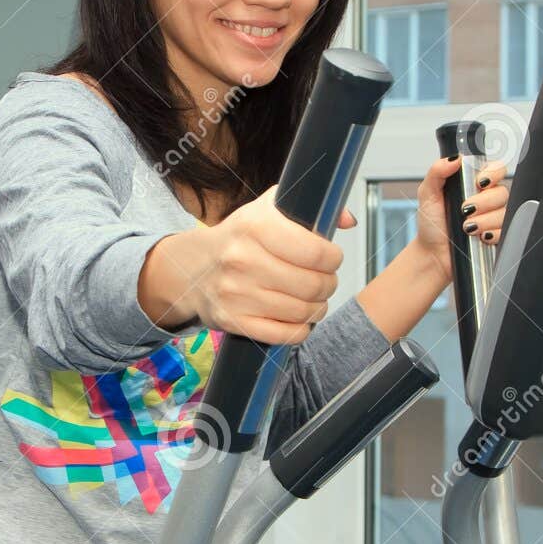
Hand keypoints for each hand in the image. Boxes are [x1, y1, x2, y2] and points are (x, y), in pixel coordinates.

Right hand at [187, 186, 346, 345]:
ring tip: (313, 298)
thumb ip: (310, 208)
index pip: (316, 251)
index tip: (330, 258)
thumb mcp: (269, 209)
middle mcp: (243, 260)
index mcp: (255, 226)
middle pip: (313, 285)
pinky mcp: (234, 321)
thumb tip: (348, 220)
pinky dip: (300, 329)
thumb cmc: (241, 237)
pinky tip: (297, 317)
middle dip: (328, 284)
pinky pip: (285, 335)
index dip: (333, 258)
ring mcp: (236, 294)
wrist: (195, 268)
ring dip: (317, 307)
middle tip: (324, 280)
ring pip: (303, 312)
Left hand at [415, 157, 509, 282]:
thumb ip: (437, 172)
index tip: (480, 183)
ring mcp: (493, 217)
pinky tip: (479, 237)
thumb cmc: (431, 225)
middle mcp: (486, 198)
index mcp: (473, 184)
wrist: (433, 254)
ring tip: (467, 228)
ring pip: (504, 212)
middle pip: (502, 191)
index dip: (493, 174)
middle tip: (465, 210)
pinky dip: (492, 234)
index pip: (496, 169)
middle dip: (484, 202)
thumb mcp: (427, 194)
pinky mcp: (497, 235)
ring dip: (485, 221)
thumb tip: (454, 158)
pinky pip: (506, 231)